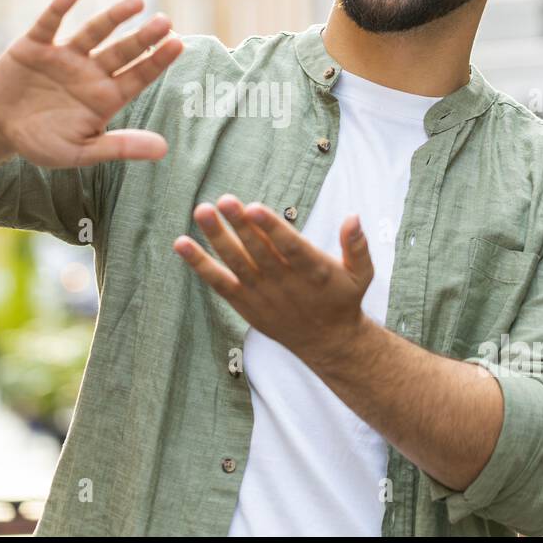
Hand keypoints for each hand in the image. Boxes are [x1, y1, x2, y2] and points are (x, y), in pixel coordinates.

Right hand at [0, 0, 182, 167]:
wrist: (0, 127)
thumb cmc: (44, 141)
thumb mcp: (81, 152)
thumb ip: (119, 147)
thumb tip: (163, 149)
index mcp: (105, 97)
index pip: (138, 76)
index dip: (158, 61)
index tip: (179, 44)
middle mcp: (90, 71)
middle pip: (122, 51)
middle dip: (143, 37)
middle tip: (165, 22)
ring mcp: (64, 56)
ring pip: (93, 32)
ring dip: (113, 16)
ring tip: (136, 2)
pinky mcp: (35, 45)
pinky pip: (49, 22)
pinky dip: (60, 7)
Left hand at [173, 194, 374, 366]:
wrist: (326, 342)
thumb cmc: (342, 299)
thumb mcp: (361, 274)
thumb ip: (356, 246)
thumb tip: (354, 217)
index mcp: (314, 272)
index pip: (290, 247)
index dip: (272, 228)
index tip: (255, 207)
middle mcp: (284, 284)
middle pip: (258, 252)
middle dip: (240, 225)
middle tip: (224, 200)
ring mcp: (261, 294)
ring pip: (235, 264)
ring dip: (217, 238)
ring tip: (202, 211)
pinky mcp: (244, 303)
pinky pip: (218, 283)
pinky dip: (199, 264)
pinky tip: (181, 243)